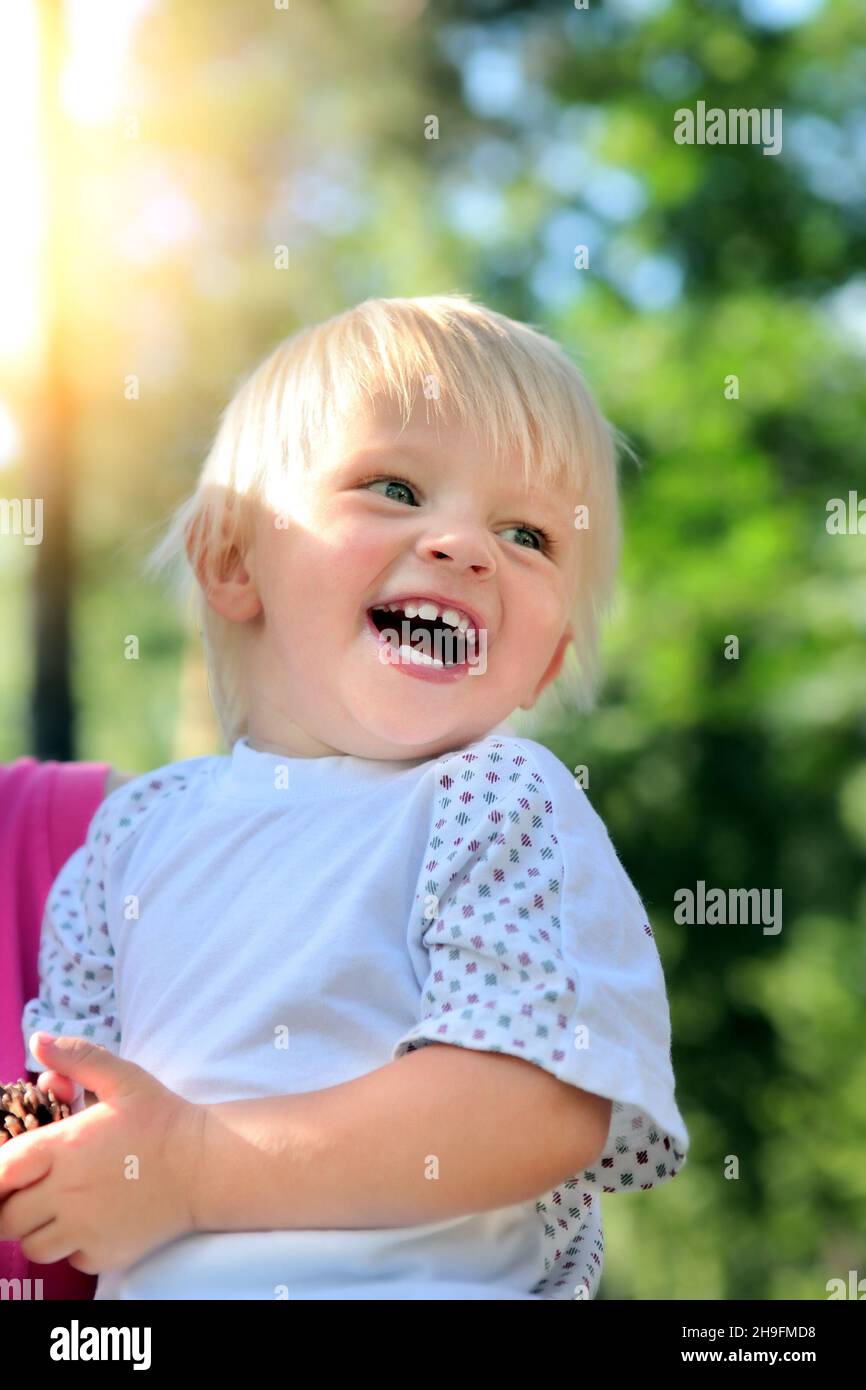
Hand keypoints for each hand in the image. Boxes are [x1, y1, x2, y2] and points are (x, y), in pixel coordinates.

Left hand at [0, 1033, 203, 1274]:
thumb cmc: (162, 1119)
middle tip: (33, 1190)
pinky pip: (69, 1259)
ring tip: (60, 1208)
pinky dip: (72, 1246)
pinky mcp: (105, 1254)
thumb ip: (78, 1059)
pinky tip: (91, 1222)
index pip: (1, 1172)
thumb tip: (38, 1041)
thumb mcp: (124, 1078)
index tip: (11, 1172)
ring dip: (37, 1229)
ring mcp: (85, 1229)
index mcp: (65, 1148)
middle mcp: (68, 1193)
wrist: (205, 1165)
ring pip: (33, 1246)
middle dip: (12, 1205)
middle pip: (8, 1218)